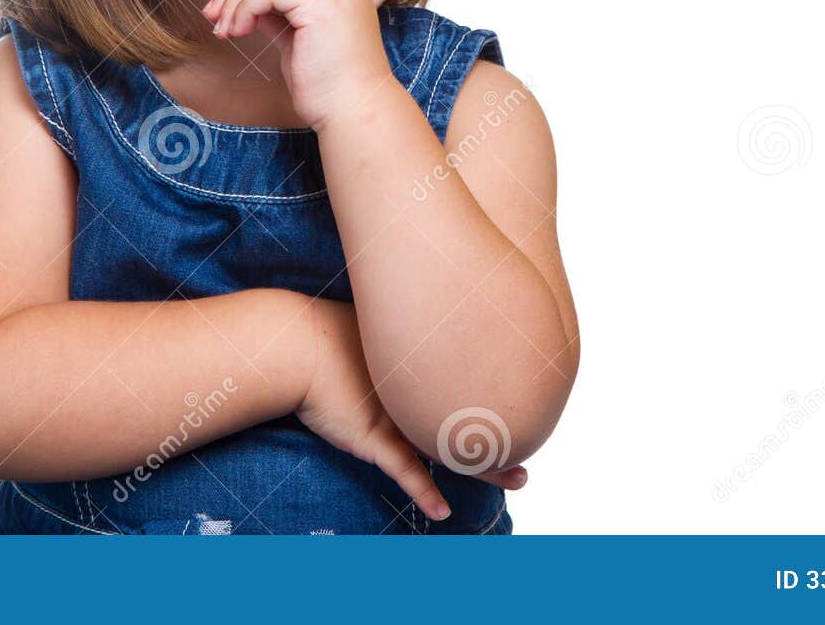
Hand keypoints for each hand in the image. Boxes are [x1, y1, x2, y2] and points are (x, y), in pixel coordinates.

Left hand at [197, 0, 393, 130]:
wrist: (355, 113)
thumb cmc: (327, 88)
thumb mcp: (294, 42)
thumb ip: (275, 18)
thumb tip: (240, 4)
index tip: (218, 2)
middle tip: (210, 12)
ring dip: (235, 0)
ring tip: (222, 30)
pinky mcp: (322, 2)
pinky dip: (244, 8)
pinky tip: (237, 32)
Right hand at [294, 297, 527, 520]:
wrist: (293, 345)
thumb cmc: (322, 334)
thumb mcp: (369, 333)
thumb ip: (391, 332)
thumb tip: (410, 313)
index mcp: (417, 366)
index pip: (463, 384)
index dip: (491, 398)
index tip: (519, 407)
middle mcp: (413, 393)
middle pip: (467, 418)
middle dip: (503, 436)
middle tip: (531, 448)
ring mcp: (396, 418)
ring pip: (448, 449)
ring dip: (484, 468)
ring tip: (517, 479)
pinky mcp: (373, 440)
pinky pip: (405, 472)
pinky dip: (424, 493)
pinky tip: (442, 512)